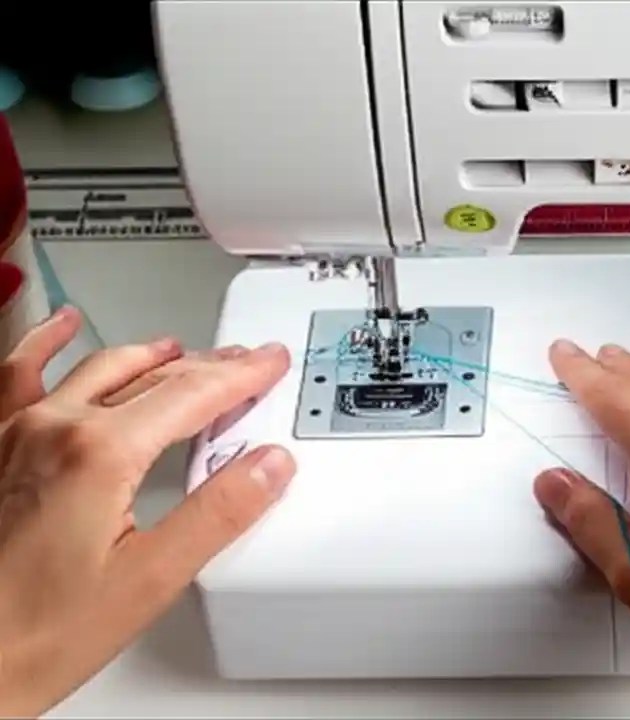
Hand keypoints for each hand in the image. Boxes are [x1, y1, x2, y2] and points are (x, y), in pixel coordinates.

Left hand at [0, 309, 295, 715]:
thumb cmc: (35, 634)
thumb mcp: (151, 580)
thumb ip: (219, 514)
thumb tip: (269, 466)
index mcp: (101, 455)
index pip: (192, 395)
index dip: (241, 377)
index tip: (269, 364)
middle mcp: (54, 430)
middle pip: (150, 377)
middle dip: (207, 366)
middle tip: (245, 362)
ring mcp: (15, 434)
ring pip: (96, 368)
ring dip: (148, 355)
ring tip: (183, 350)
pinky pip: (19, 375)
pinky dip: (44, 343)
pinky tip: (61, 326)